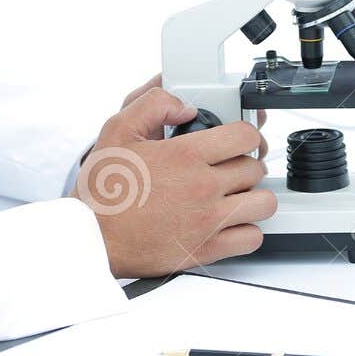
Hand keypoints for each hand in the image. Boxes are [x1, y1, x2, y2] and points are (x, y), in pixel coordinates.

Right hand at [75, 86, 276, 276]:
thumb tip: (184, 106)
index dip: (246, 133)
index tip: (239, 139)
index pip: (244, 136)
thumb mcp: (117, 131)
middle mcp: (202, 187)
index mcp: (185, 156)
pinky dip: (248, 230)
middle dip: (246, 163)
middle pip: (255, 168)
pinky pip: (251, 238)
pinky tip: (232, 223)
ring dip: (255, 196)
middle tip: (232, 167)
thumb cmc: (102, 192)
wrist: (91, 238)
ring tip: (237, 195)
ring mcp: (207, 220)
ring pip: (263, 203)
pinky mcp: (206, 250)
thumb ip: (152, 105)